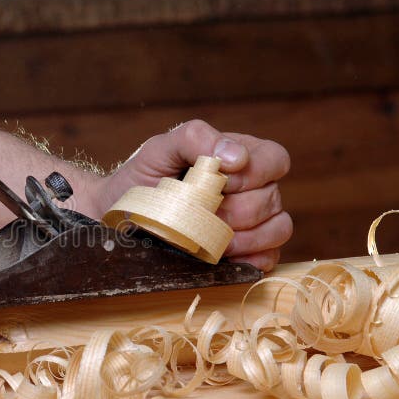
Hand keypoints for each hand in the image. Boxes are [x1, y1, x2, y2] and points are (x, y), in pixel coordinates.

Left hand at [97, 120, 291, 270]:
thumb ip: (195, 138)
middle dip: (234, 208)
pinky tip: (221, 255)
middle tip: (199, 212)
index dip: (252, 173)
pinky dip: (249, 259)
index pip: (275, 160)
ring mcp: (255, 223)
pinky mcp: (249, 253)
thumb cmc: (144, 178)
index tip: (218, 181)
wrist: (120, 215)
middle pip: (271, 198)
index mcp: (241, 158)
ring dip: (242, 236)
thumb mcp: (161, 149)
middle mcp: (254, 188)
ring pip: (278, 229)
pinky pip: (269, 259)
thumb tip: (236, 156)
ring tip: (206, 237)